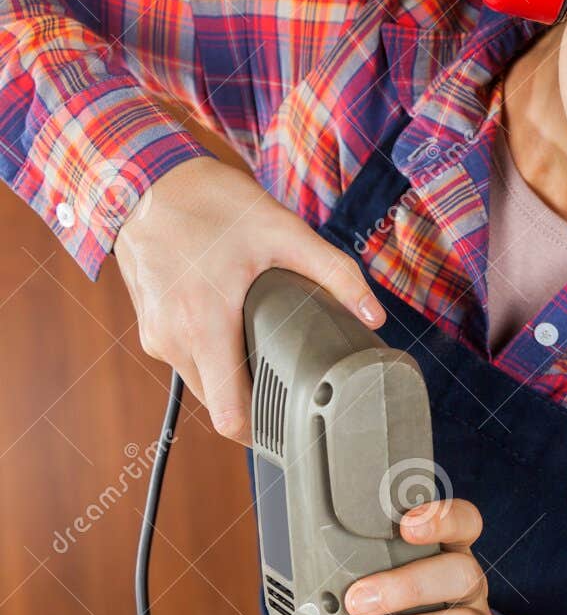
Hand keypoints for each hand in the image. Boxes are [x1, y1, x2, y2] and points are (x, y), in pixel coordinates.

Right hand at [114, 156, 384, 443]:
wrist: (145, 180)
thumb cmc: (210, 203)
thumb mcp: (283, 231)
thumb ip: (334, 273)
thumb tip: (373, 313)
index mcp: (205, 326)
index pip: (229, 416)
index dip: (263, 434)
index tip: (291, 431)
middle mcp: (173, 340)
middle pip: (220, 405)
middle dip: (255, 402)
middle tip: (292, 385)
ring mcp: (156, 336)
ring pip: (202, 383)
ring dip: (232, 376)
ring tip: (262, 349)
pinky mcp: (149, 327)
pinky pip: (186, 360)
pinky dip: (211, 355)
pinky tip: (232, 328)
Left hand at [342, 497, 503, 614]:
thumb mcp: (389, 593)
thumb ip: (361, 582)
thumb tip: (302, 588)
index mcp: (447, 558)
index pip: (462, 524)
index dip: (442, 519)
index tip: (407, 525)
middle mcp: (469, 591)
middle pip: (461, 572)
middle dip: (407, 585)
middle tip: (356, 600)